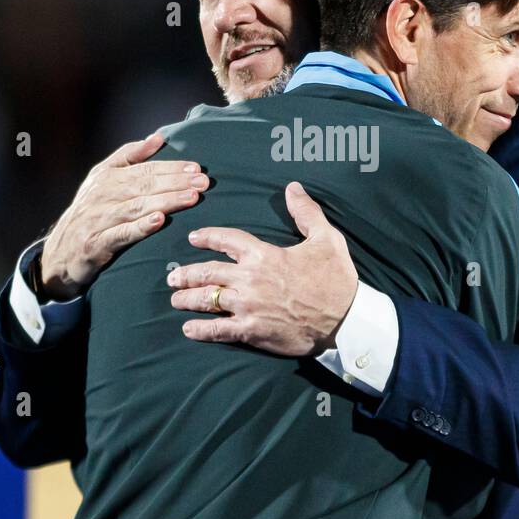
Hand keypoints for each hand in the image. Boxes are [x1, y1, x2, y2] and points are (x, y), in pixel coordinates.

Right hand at [40, 132, 207, 300]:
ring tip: (191, 198)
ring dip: (166, 201)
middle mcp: (103, 194)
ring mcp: (99, 219)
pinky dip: (141, 227)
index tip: (196, 168)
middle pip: (144, 185)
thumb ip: (130, 156)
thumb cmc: (90, 212)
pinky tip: (160, 221)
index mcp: (107, 176)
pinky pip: (122, 233)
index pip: (145, 169)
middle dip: (175, 183)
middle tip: (203, 182)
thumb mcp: (103, 178)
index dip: (171, 168)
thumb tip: (158, 137)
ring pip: (137, 207)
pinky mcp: (97, 243)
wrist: (59, 253)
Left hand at [167, 181, 358, 355]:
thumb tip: (293, 188)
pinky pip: (218, 330)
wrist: (345, 319)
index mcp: (264, 254)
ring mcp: (248, 306)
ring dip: (187, 299)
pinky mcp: (252, 330)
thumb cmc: (336, 279)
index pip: (226, 240)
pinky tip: (188, 329)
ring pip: (207, 299)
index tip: (193, 237)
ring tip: (175, 299)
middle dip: (186, 274)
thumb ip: (306, 212)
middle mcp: (250, 279)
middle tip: (173, 277)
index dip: (207, 237)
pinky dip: (200, 330)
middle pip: (207, 272)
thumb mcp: (327, 238)